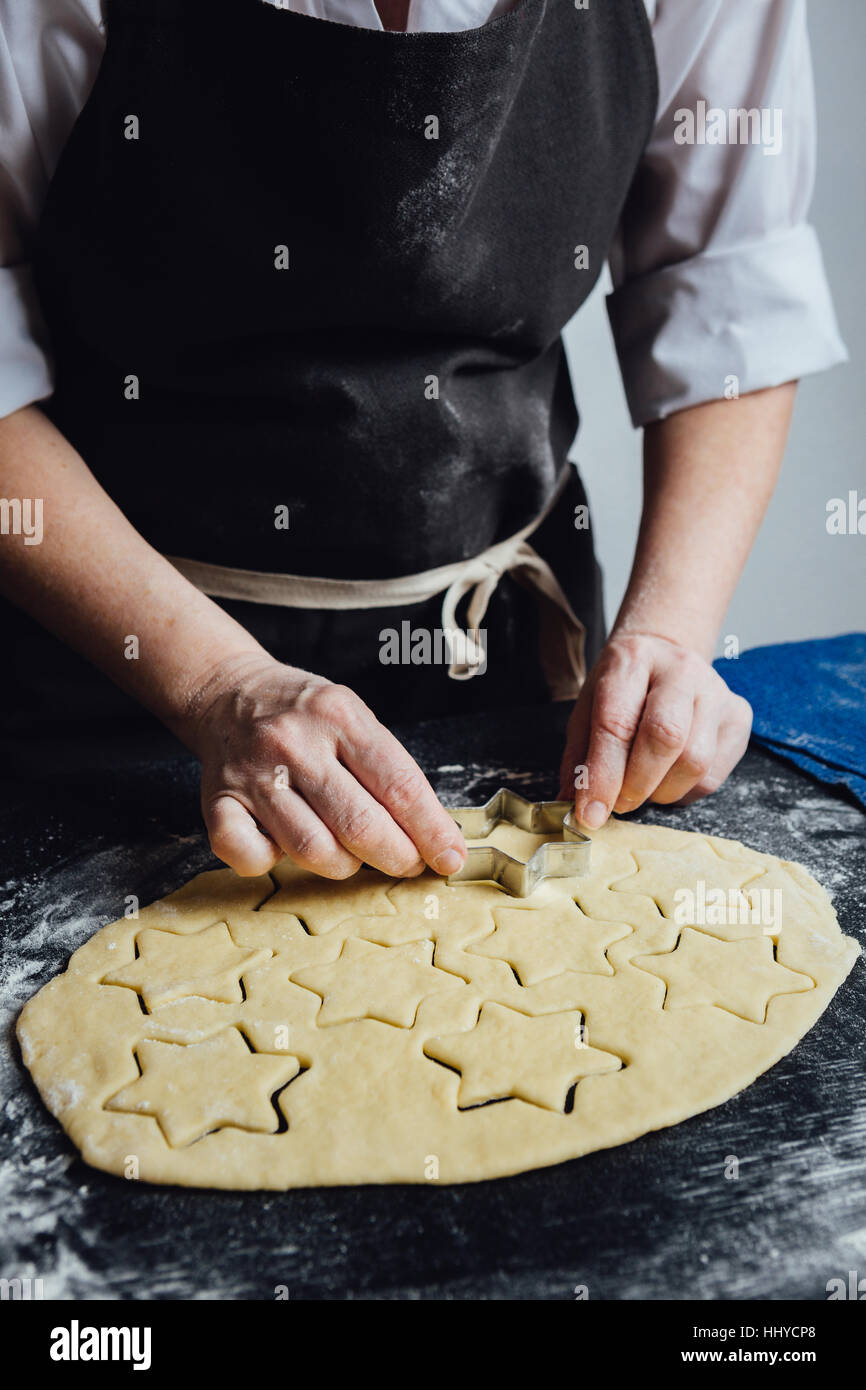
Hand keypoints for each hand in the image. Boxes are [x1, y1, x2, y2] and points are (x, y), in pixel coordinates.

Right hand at [180, 653, 466, 878]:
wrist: (228, 691)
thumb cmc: (304, 715)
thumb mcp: (353, 717)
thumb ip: (388, 770)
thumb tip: (435, 836)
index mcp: (339, 714)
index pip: (400, 785)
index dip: (431, 830)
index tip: (449, 857)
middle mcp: (294, 742)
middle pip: (361, 824)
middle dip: (397, 857)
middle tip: (408, 864)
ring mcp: (253, 774)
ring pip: (313, 849)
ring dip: (343, 865)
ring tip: (351, 853)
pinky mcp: (217, 800)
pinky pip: (249, 856)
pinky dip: (271, 864)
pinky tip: (283, 848)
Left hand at [557, 632, 751, 825]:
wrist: (666, 653)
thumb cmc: (624, 689)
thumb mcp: (588, 710)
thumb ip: (580, 758)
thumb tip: (574, 807)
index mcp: (632, 661)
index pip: (617, 723)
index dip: (603, 776)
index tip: (591, 814)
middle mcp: (680, 670)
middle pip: (666, 738)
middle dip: (636, 785)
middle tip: (620, 802)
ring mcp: (716, 691)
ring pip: (695, 762)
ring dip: (662, 792)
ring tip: (644, 786)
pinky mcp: (739, 716)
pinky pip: (714, 775)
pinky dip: (685, 792)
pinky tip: (669, 778)